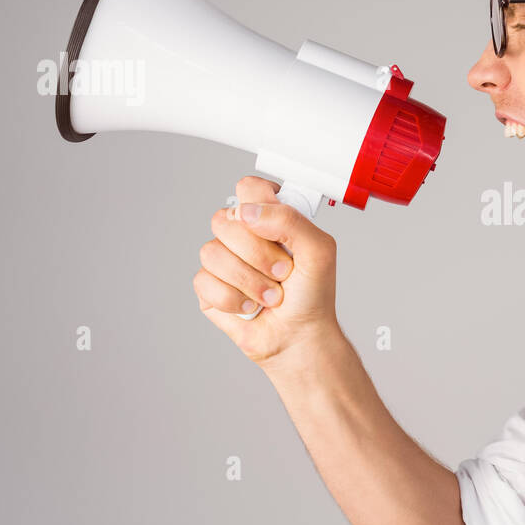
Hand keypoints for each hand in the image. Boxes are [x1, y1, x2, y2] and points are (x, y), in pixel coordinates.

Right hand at [194, 175, 339, 370]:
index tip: (276, 229)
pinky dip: (233, 300)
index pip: (248, 188)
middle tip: (283, 273)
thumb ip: (290, 220)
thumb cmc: (312, 294)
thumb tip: (248, 212)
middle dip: (259, 254)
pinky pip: (204, 282)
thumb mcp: (319, 251)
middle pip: (224, 219)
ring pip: (211, 252)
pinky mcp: (208, 287)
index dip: (259, 205)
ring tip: (271, 295)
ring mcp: (223, 260)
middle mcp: (242, 235)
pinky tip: (250, 307)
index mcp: (269, 218)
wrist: (299, 336)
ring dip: (250, 281)